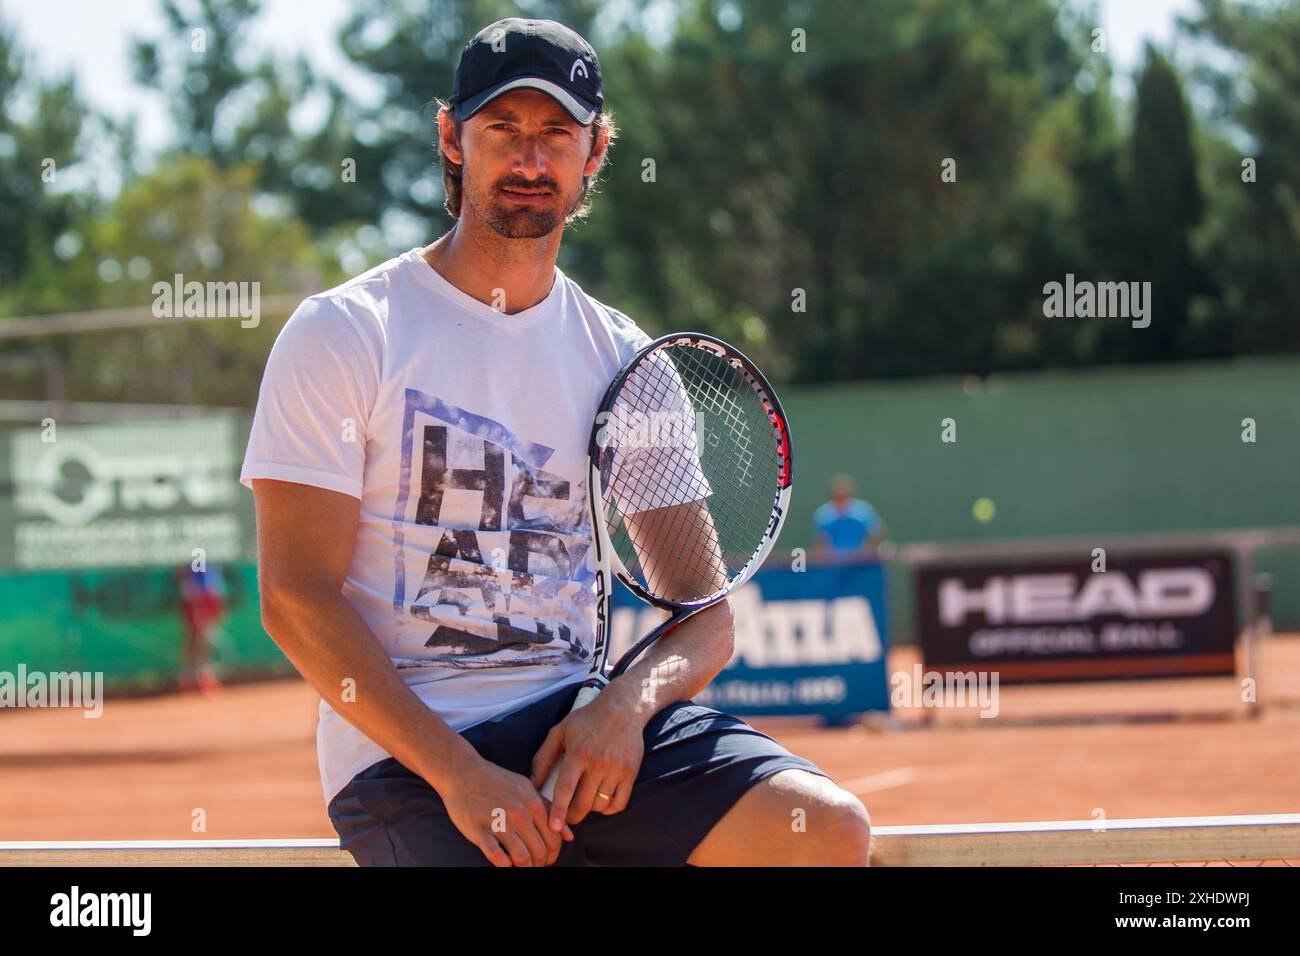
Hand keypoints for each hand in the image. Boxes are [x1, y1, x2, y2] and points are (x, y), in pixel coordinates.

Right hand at [438, 754, 574, 866]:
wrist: (463, 772)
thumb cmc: (496, 781)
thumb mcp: (527, 789)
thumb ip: (549, 810)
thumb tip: (570, 836)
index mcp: (533, 802)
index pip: (554, 838)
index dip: (553, 854)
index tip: (546, 859)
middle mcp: (519, 813)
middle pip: (540, 851)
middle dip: (539, 864)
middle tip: (534, 866)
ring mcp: (499, 822)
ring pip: (522, 858)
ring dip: (524, 868)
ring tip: (521, 868)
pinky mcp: (479, 830)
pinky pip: (497, 857)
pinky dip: (504, 865)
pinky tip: (504, 863)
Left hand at [530, 688, 644, 831]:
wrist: (623, 708)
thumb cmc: (586, 720)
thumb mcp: (560, 732)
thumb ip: (543, 758)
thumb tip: (532, 783)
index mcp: (578, 753)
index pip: (566, 789)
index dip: (558, 811)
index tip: (553, 828)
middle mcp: (598, 763)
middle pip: (583, 804)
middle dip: (571, 817)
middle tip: (565, 817)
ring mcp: (616, 769)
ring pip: (600, 805)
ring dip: (590, 810)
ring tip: (584, 801)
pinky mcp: (631, 773)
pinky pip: (619, 803)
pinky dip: (608, 808)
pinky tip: (601, 801)